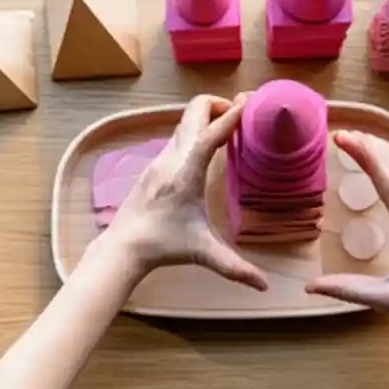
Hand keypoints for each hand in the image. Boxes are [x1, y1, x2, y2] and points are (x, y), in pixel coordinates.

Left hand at [98, 94, 268, 291]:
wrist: (123, 246)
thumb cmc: (164, 246)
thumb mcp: (202, 252)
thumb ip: (234, 267)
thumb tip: (264, 286)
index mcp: (185, 174)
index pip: (209, 136)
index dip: (229, 117)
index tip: (247, 102)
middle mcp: (172, 159)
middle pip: (193, 112)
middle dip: (219, 105)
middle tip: (243, 112)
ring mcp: (161, 157)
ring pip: (185, 120)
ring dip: (208, 115)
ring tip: (232, 125)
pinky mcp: (155, 162)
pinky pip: (180, 133)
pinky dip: (198, 128)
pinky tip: (209, 145)